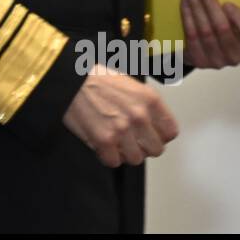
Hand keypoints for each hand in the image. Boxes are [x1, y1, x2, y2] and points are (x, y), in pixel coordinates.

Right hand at [62, 65, 179, 166]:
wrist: (70, 80)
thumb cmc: (95, 78)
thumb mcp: (130, 84)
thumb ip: (146, 105)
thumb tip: (154, 123)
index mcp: (150, 99)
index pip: (170, 131)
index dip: (159, 135)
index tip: (151, 135)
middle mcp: (139, 116)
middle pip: (156, 149)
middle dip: (143, 146)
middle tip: (132, 140)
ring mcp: (122, 129)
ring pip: (136, 158)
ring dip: (125, 152)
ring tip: (115, 141)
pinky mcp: (104, 140)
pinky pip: (113, 161)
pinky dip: (107, 156)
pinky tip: (102, 144)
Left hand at [180, 0, 239, 68]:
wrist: (205, 49)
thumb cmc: (227, 27)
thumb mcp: (237, 21)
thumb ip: (237, 11)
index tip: (227, 3)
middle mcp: (236, 57)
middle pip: (222, 29)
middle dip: (210, 4)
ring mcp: (217, 61)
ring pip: (204, 31)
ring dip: (196, 7)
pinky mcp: (199, 61)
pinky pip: (191, 35)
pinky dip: (187, 16)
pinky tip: (185, 2)